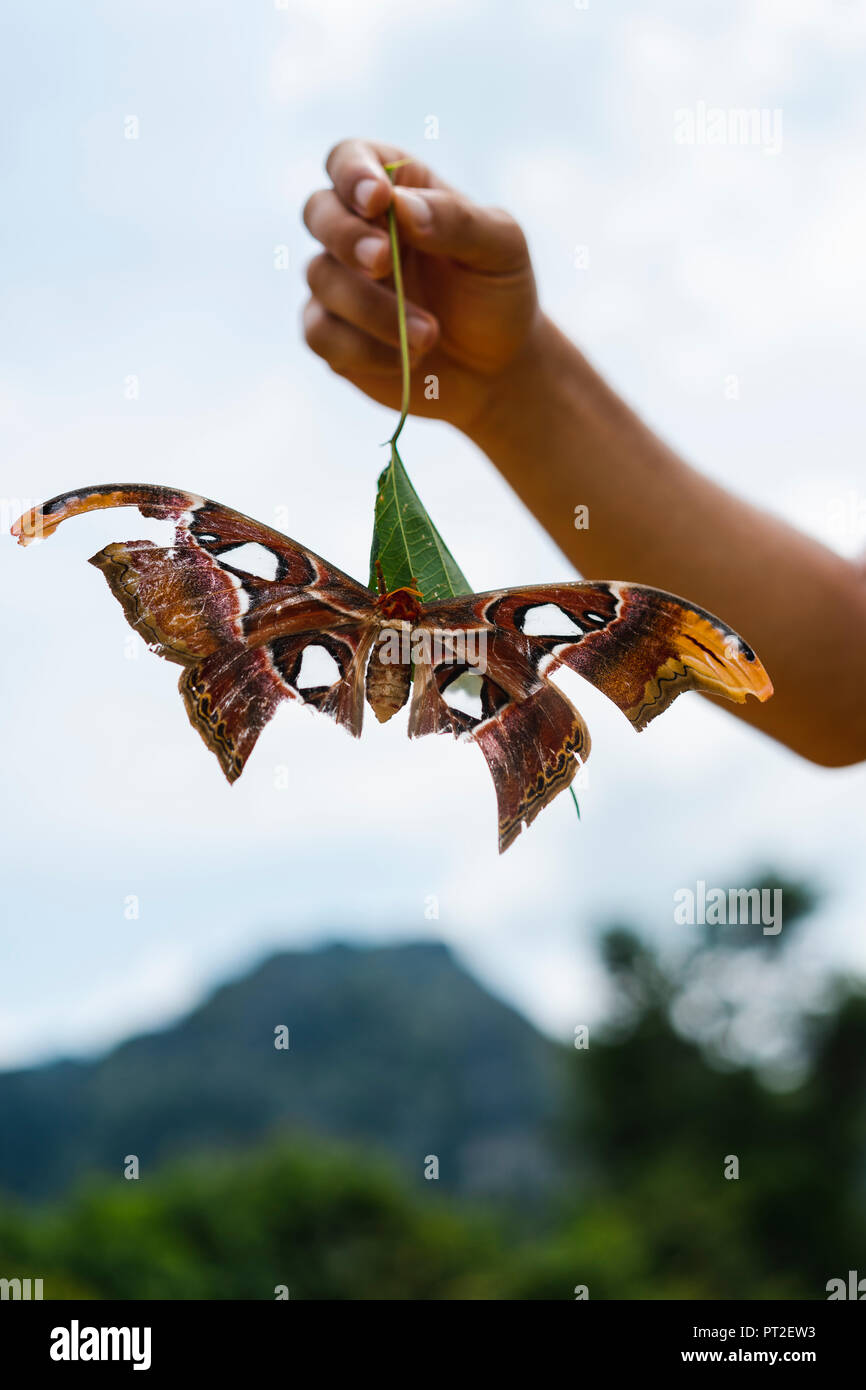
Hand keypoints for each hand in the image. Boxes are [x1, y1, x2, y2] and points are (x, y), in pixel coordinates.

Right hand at [302, 138, 541, 432]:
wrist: (496, 370)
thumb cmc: (498, 296)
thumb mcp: (501, 248)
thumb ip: (457, 220)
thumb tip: (401, 208)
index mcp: (397, 191)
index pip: (351, 158)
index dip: (353, 173)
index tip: (378, 200)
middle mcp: (359, 230)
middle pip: (318, 211)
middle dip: (346, 237)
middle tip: (383, 263)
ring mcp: (339, 282)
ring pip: (322, 278)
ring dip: (372, 308)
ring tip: (429, 335)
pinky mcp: (332, 334)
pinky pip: (320, 334)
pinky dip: (363, 349)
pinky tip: (406, 359)